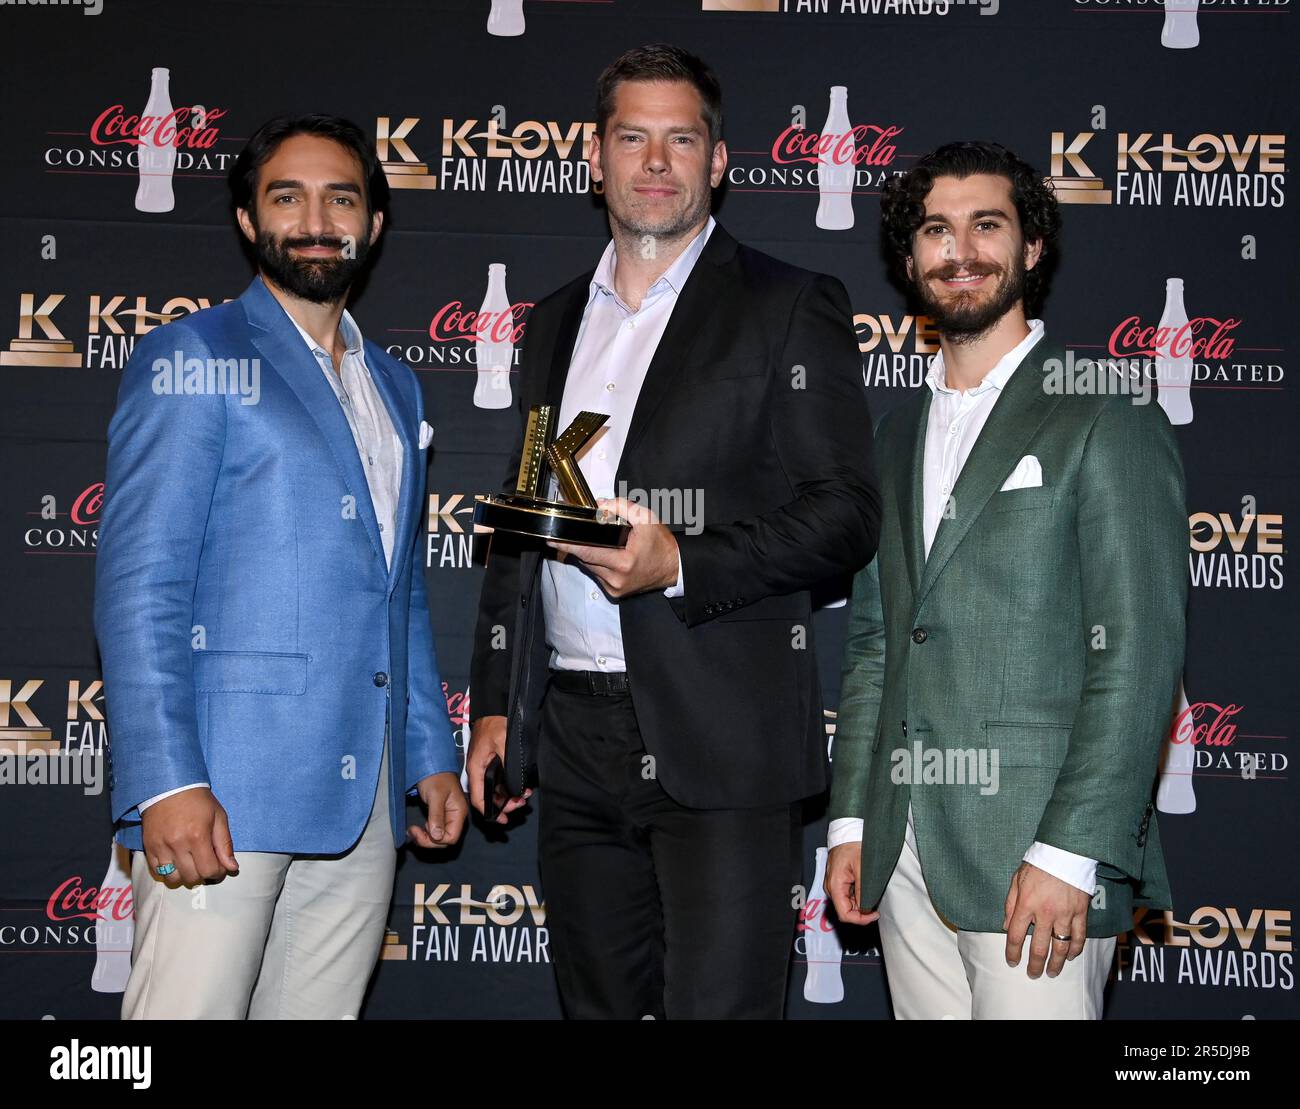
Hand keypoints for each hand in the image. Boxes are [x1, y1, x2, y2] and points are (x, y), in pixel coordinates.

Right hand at [141, 787, 237, 886]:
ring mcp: (161, 847)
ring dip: (185, 876)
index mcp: (198, 836)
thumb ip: (225, 844)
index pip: (209, 870)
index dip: (217, 873)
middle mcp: (178, 844)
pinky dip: (168, 872)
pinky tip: (176, 862)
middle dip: (203, 875)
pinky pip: (157, 872)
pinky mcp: (149, 847)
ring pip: (173, 879)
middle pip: (192, 878)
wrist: (169, 787)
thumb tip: (232, 868)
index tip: (219, 867)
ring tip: (191, 865)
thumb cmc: (198, 801)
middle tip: (205, 864)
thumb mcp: (218, 817)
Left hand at [408, 771, 468, 847]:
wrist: (430, 764)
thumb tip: (437, 836)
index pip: (452, 837)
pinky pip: (434, 829)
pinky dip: (425, 832)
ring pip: (439, 837)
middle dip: (428, 840)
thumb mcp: (435, 795)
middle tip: (413, 832)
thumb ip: (437, 816)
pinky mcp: (439, 815)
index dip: (436, 840)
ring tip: (413, 830)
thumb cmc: (436, 775)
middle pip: (445, 840)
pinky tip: (417, 827)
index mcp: (459, 812)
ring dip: (425, 837)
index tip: (420, 832)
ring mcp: (447, 816)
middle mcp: (455, 816)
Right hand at [465, 714, 531, 824]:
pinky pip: (501, 780)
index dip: (489, 811)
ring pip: (496, 789)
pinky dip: (511, 786)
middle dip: (505, 804)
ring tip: (525, 795)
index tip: (502, 819)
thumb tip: (514, 784)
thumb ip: (507, 762)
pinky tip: (522, 786)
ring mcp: (486, 767)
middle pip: (489, 796)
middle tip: (521, 804)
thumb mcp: (502, 741)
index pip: (478, 798)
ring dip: (510, 795)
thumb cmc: (494, 723)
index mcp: (476, 768)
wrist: (494, 709)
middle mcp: (479, 771)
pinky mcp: (494, 763)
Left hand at [546, 497, 678, 598]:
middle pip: (585, 559)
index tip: (551, 540)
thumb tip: (599, 504)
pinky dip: (598, 564)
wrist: (674, 568)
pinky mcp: (614, 593)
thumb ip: (621, 507)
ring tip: (604, 544)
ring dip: (591, 554)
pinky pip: (597, 575)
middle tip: (582, 533)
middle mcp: (616, 579)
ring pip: (589, 567)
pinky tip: (609, 556)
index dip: (567, 545)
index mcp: (623, 562)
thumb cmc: (661, 543)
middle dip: (582, 545)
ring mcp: (614, 588)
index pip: (587, 551)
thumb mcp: (646, 518)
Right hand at [825, 841, 879, 926]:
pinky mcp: (838, 883)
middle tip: (876, 906)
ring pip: (848, 905)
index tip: (874, 914)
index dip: (860, 919)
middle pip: (846, 911)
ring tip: (872, 894)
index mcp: (835, 886)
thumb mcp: (862, 868)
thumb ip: (863, 891)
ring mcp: (834, 886)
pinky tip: (866, 889)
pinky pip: (848, 896)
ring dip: (861, 904)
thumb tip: (866, 909)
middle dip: (862, 912)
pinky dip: (858, 897)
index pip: (845, 914)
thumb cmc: (852, 846)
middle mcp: (832, 888)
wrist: (847, 834)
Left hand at [1003, 861, 1089, 977]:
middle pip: (1038, 947)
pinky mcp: (1081, 912)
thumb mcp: (1016, 880)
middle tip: (1032, 974)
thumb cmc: (1038, 864)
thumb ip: (1010, 904)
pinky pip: (1079, 936)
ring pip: (1060, 946)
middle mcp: (1045, 913)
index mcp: (1026, 904)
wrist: (1065, 852)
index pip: (1015, 935)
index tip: (1012, 961)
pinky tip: (1071, 956)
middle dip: (1034, 964)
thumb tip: (1005, 925)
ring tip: (1052, 972)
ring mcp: (1065, 914)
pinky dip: (1076, 949)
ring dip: (1056, 963)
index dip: (1012, 952)